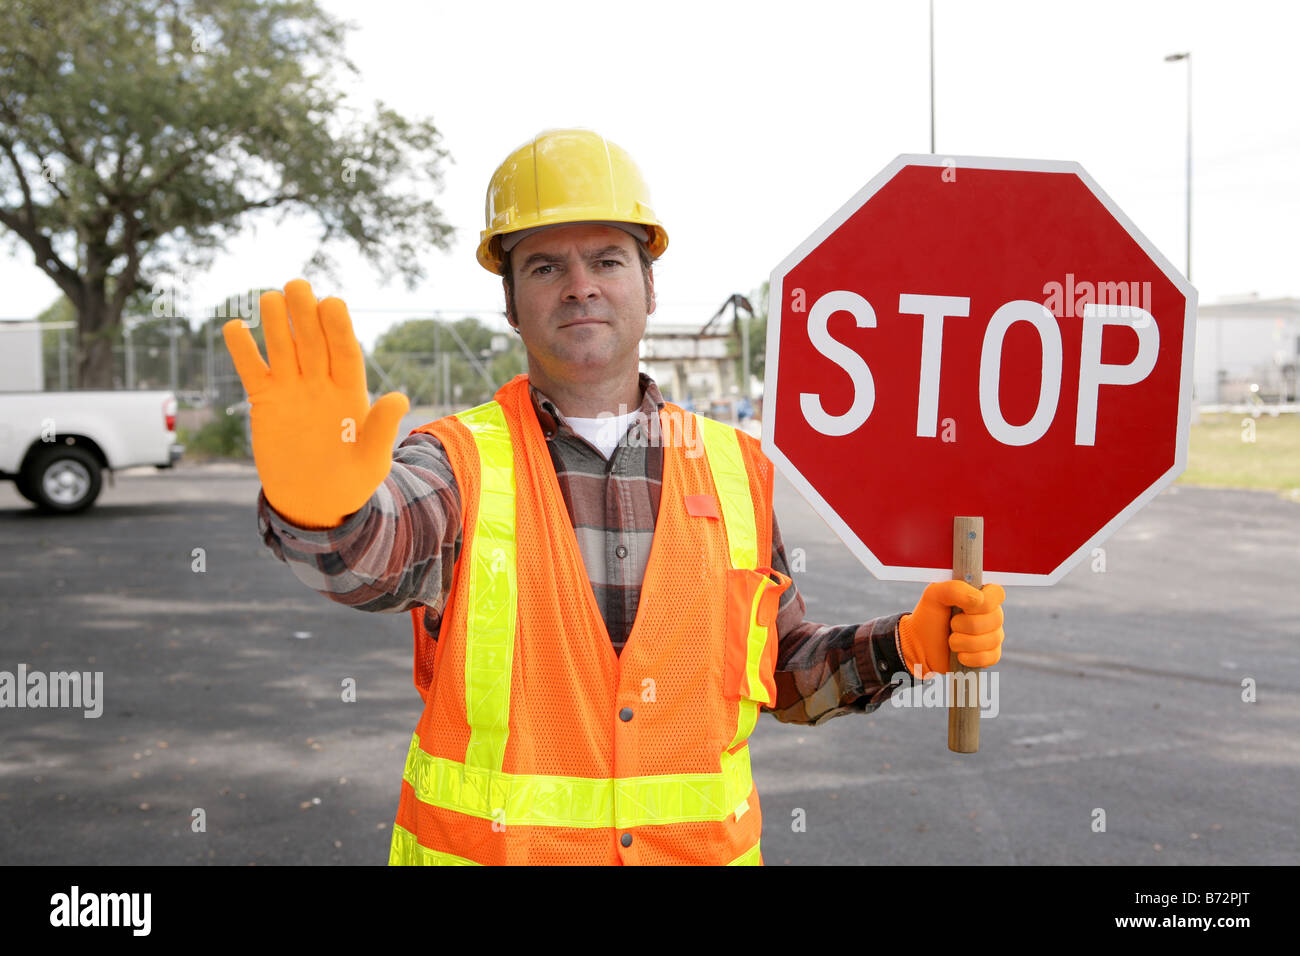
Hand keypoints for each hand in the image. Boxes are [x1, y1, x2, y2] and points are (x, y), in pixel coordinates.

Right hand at [222, 278, 408, 527]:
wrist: (314, 500)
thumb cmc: (350, 481)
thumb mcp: (371, 460)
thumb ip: (381, 429)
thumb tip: (400, 398)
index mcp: (350, 392)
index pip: (345, 353)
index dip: (338, 328)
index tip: (332, 302)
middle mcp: (321, 383)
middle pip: (313, 342)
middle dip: (306, 314)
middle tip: (297, 284)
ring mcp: (292, 389)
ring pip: (283, 348)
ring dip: (275, 323)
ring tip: (269, 297)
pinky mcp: (265, 399)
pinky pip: (253, 370)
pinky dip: (243, 350)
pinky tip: (234, 326)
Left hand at [898, 581, 1004, 678]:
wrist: (920, 644)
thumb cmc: (929, 615)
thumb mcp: (935, 594)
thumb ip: (955, 589)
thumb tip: (979, 599)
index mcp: (982, 595)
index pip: (998, 594)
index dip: (983, 602)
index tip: (963, 606)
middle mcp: (992, 615)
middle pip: (994, 619)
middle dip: (964, 624)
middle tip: (951, 624)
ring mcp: (994, 636)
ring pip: (990, 640)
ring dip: (962, 642)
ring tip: (951, 640)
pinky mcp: (990, 656)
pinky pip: (988, 658)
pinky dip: (968, 657)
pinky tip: (958, 654)